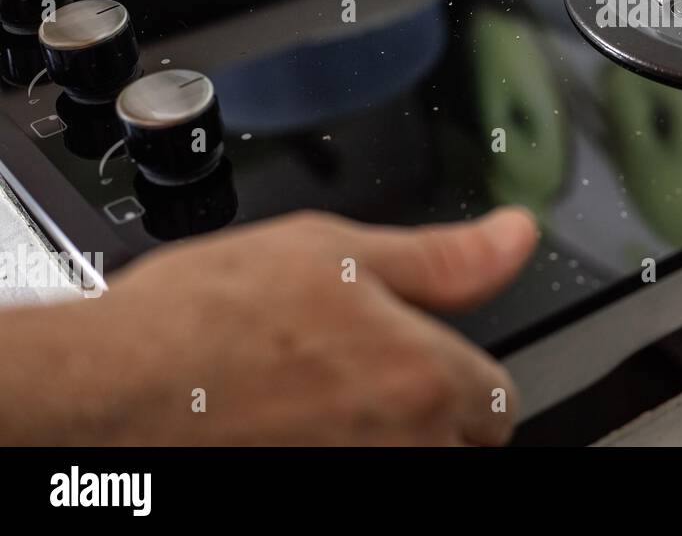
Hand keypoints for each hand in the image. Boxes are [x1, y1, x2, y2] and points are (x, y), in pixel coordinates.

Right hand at [0, 207, 537, 444]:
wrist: (103, 392)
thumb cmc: (203, 322)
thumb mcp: (335, 251)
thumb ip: (443, 257)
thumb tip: (515, 236)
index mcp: (427, 380)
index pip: (497, 404)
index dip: (454, 376)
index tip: (411, 365)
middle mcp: (407, 452)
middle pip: (454, 445)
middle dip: (419, 416)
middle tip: (344, 382)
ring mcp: (359, 488)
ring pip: (407, 468)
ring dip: (375, 445)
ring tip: (306, 411)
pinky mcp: (314, 509)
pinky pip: (352, 484)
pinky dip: (331, 460)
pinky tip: (283, 435)